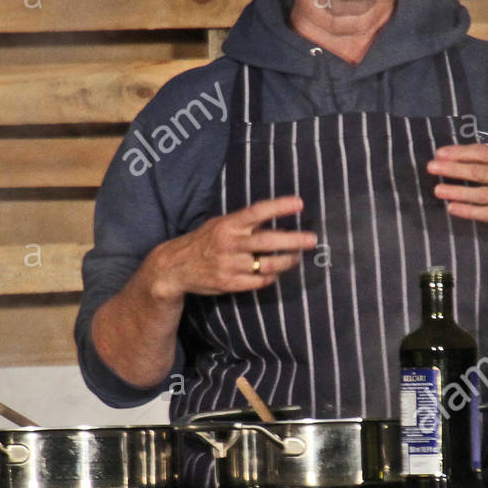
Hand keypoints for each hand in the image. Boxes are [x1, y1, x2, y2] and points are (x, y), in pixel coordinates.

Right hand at [147, 196, 317, 301]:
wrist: (175, 267)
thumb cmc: (204, 241)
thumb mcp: (219, 224)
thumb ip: (244, 223)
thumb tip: (276, 217)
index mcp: (228, 224)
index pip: (258, 212)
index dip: (279, 206)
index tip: (300, 203)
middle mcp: (230, 243)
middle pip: (268, 241)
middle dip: (293, 240)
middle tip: (312, 240)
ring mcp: (229, 265)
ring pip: (267, 264)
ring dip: (287, 261)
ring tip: (297, 257)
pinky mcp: (229, 284)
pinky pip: (258, 281)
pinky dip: (271, 276)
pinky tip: (276, 272)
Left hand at [426, 144, 487, 244]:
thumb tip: (463, 155)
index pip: (484, 152)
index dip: (460, 152)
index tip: (440, 152)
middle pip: (479, 171)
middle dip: (453, 168)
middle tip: (431, 167)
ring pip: (481, 192)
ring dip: (457, 190)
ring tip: (437, 189)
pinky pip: (487, 213)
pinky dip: (468, 211)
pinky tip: (452, 208)